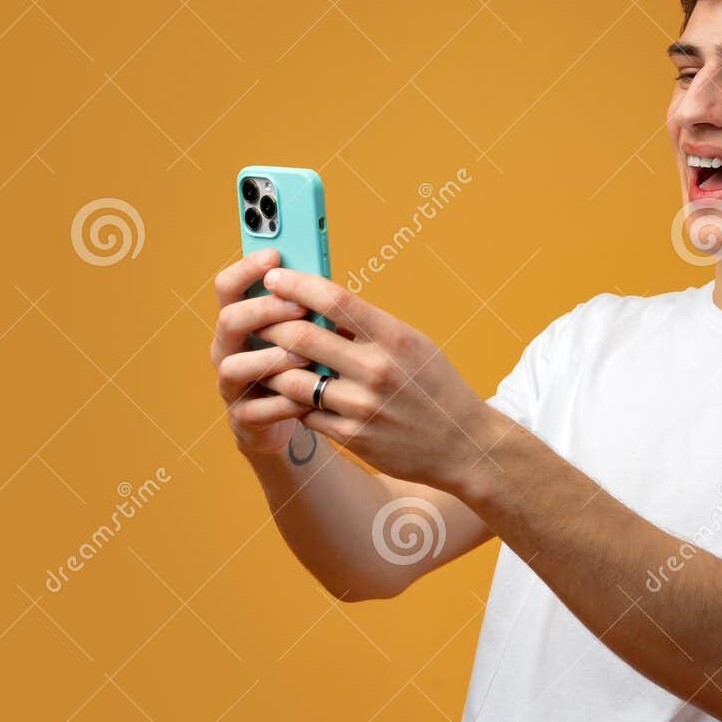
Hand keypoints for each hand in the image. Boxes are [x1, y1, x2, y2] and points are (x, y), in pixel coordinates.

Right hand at [209, 249, 317, 456]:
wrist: (295, 418)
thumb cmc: (303, 364)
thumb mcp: (306, 332)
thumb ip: (308, 310)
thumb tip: (329, 284)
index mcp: (241, 321)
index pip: (229, 286)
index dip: (246, 269)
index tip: (274, 256)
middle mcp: (228, 349)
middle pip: (229, 320)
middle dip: (263, 310)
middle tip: (299, 307)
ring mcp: (232, 384)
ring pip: (234, 366)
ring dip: (269, 358)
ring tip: (304, 357)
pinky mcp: (244, 418)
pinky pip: (256, 410)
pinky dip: (283, 403)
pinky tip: (308, 398)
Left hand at [254, 267, 507, 492]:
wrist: (463, 445)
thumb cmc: (435, 386)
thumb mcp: (413, 344)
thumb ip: (369, 327)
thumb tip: (319, 303)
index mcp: (394, 337)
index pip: (333, 299)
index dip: (295, 284)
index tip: (272, 277)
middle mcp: (376, 369)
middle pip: (301, 336)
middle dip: (270, 324)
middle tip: (258, 320)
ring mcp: (362, 406)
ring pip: (292, 380)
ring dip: (274, 367)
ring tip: (267, 358)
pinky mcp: (352, 437)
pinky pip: (305, 414)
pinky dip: (295, 402)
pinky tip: (294, 394)